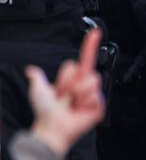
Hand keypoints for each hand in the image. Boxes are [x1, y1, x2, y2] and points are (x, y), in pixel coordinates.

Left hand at [26, 28, 105, 158]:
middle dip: (73, 81)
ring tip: (72, 104)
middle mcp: (85, 85)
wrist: (53, 127)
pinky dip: (85, 104)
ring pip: (92, 82)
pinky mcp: (99, 106)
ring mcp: (93, 96)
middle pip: (87, 69)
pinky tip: (79, 110)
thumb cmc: (45, 111)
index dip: (89, 45)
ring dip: (79, 93)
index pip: (83, 59)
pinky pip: (96, 97)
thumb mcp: (38, 90)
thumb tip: (31, 70)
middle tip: (66, 94)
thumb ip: (37, 78)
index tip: (95, 32)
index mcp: (73, 79)